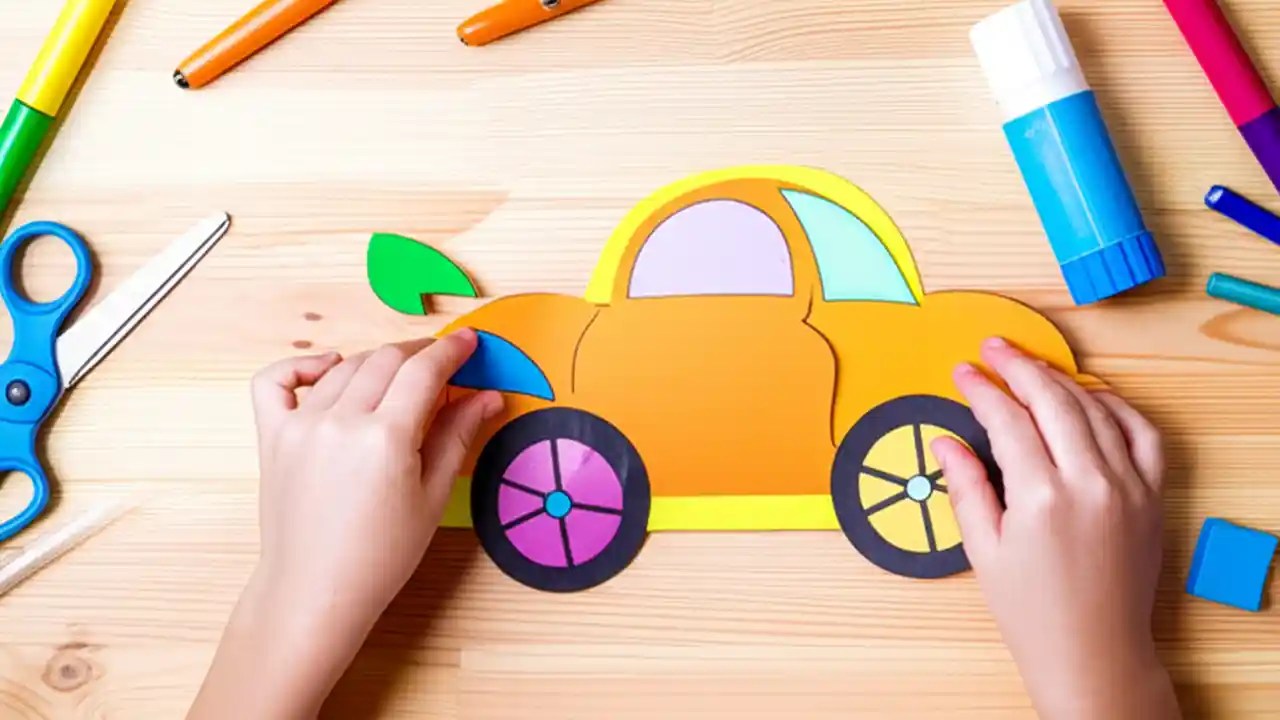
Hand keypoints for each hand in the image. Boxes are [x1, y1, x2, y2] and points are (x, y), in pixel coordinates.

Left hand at [189, 329, 501, 719]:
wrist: (316, 591)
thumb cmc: (379, 556)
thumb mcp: (432, 497)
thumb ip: (457, 436)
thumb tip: (486, 396)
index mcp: (385, 438)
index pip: (424, 370)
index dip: (451, 350)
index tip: (467, 342)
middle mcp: (340, 422)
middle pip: (386, 359)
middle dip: (419, 353)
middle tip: (440, 364)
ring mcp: (301, 426)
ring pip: (344, 366)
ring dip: (376, 362)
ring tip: (397, 380)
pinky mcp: (273, 436)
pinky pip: (277, 380)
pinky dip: (303, 364)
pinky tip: (329, 367)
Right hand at [931, 337, 1178, 719]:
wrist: (1095, 653)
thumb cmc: (1034, 614)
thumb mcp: (984, 551)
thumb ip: (966, 488)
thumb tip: (947, 442)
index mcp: (1041, 497)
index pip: (1007, 419)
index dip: (981, 389)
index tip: (963, 373)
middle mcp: (1090, 483)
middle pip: (1052, 399)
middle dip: (1018, 366)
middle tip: (993, 349)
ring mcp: (1127, 486)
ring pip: (1096, 408)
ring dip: (1061, 380)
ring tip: (1031, 367)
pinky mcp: (1151, 496)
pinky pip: (1142, 433)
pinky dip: (1117, 406)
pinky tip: (1092, 396)